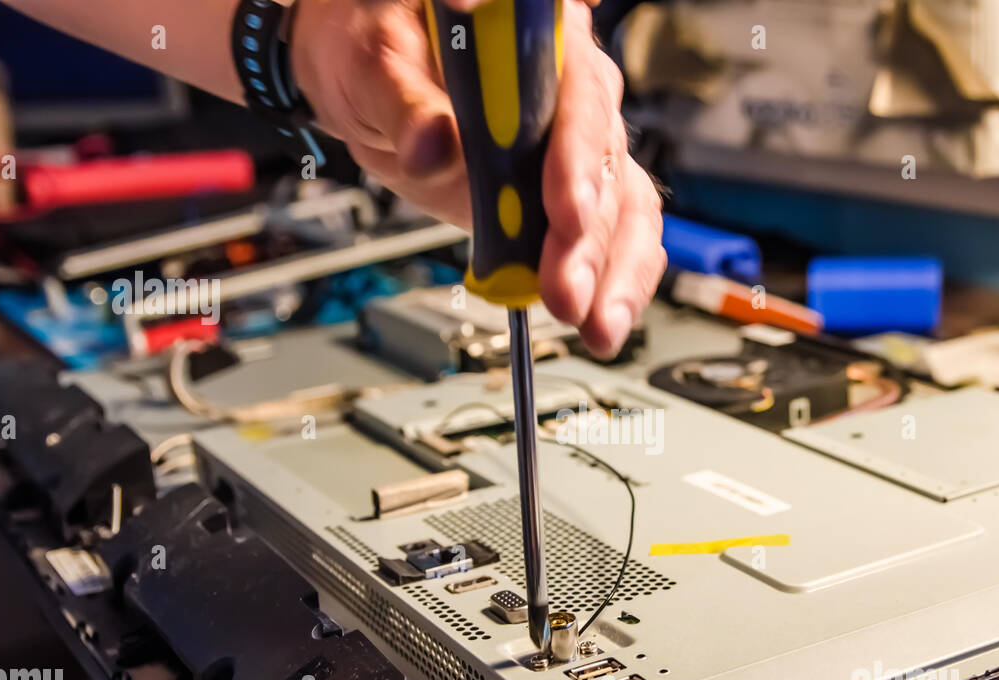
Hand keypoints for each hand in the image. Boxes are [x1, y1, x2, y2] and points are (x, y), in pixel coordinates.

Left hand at [291, 0, 665, 357]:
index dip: (575, 159)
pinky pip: (617, 233)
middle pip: (604, 163)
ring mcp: (577, 141)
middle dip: (589, 240)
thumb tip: (430, 145)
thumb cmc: (378, 44)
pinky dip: (615, 280)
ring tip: (595, 325)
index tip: (566, 214)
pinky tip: (606, 318)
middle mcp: (572, 86)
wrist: (375, 76)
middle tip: (566, 293)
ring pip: (623, 206)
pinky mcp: (571, 190)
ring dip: (610, 272)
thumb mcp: (376, 62)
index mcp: (537, 34)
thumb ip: (405, 102)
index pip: (578, 95)